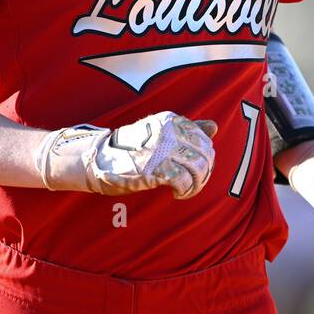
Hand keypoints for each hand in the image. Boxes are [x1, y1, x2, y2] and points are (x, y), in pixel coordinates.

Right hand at [35, 111, 217, 198]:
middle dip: (203, 172)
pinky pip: (184, 181)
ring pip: (198, 168)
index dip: (204, 157)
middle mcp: (168, 132)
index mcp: (170, 120)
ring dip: (196, 183)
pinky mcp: (154, 169)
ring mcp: (161, 150)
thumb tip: (214, 126)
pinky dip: (185, 190)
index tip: (194, 167)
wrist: (99, 159)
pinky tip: (176, 193)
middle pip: (204, 154)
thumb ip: (188, 129)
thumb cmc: (132, 148)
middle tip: (193, 182)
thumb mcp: (161, 132)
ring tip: (186, 189)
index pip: (203, 138)